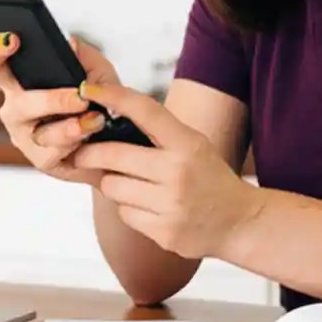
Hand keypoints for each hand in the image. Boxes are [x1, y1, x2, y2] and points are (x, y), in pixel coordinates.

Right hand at [0, 32, 120, 184]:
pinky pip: (54, 153)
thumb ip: (85, 55)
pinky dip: (76, 144)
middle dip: (52, 101)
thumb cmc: (99, 103)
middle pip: (19, 104)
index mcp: (21, 83)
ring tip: (95, 120)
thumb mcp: (99, 72)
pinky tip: (90, 137)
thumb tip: (71, 44)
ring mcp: (25, 137)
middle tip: (80, 98)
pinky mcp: (41, 160)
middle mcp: (16, 110)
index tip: (11, 40)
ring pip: (41, 133)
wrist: (116, 143)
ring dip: (72, 126)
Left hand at [69, 83, 262, 259]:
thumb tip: (110, 116)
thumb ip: (159, 132)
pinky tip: (148, 207)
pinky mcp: (163, 231)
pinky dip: (128, 209)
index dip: (112, 96)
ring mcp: (170, 203)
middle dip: (89, 153)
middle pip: (113, 154)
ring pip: (112, 186)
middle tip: (82, 154)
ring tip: (131, 185)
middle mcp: (178, 171)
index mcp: (187, 143)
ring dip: (113, 184)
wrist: (239, 222)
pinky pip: (124, 214)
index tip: (89, 90)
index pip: (144, 110)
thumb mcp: (194, 145)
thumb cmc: (210, 179)